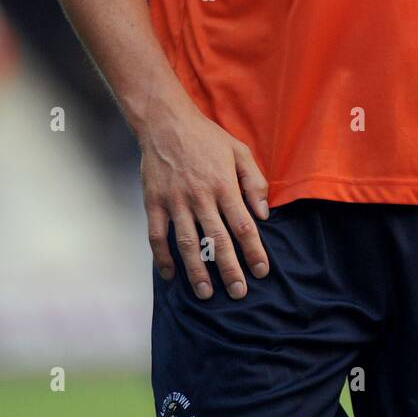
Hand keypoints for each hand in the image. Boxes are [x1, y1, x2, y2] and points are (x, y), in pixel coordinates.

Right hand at [140, 106, 270, 300]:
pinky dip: (162, 257)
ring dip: (197, 271)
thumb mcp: (239, 151)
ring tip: (206, 293)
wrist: (166, 123)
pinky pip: (157, 236)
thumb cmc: (207, 138)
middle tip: (238, 293)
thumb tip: (264, 214)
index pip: (243, 226)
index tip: (261, 272)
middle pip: (217, 241)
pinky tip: (170, 275)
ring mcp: (175, 202)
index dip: (254, 252)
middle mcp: (200, 197)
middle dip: (229, 270)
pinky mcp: (154, 203)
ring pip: (187, 243)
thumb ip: (255, 182)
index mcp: (224, 185)